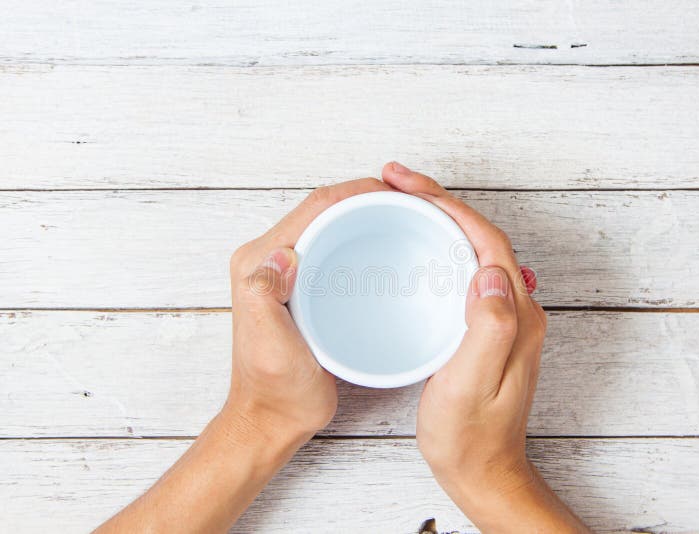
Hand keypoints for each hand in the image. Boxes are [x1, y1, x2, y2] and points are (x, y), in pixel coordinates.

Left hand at [224, 178, 392, 444]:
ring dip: (365, 214)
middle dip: (365, 196)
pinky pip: (336, 248)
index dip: (354, 191)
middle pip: (323, 209)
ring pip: (332, 225)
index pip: (313, 208)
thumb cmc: (275, 388)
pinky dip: (363, 238)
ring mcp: (289, 273)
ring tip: (406, 216)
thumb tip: (284, 254)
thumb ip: (264, 297)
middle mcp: (270, 259)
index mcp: (258, 262)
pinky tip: (390, 248)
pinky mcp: (306, 287)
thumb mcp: (268, 346)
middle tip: (409, 200)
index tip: (395, 191)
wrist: (275, 418)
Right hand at [382, 163, 587, 532]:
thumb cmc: (470, 437)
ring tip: (400, 199)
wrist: (481, 471)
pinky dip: (437, 247)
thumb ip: (489, 329)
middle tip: (396, 179)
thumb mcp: (473, 387)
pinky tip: (414, 246)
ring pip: (471, 249)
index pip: (486, 241)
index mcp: (516, 316)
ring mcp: (502, 317)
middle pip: (480, 235)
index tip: (408, 185)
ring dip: (438, 217)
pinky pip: (462, 271)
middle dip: (438, 200)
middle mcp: (515, 309)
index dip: (448, 205)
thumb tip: (493, 273)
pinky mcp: (484, 327)